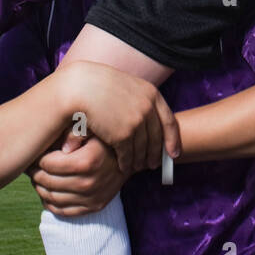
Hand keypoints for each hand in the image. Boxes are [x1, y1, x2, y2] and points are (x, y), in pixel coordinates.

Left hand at [28, 135, 127, 217]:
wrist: (130, 157)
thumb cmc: (106, 138)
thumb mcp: (92, 127)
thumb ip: (75, 131)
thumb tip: (61, 148)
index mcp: (88, 160)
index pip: (49, 164)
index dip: (38, 158)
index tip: (35, 153)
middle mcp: (90, 182)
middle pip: (48, 181)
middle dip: (35, 173)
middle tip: (30, 165)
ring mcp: (92, 197)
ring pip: (52, 198)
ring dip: (39, 188)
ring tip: (36, 177)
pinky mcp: (94, 207)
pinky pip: (64, 211)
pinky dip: (50, 203)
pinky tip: (46, 192)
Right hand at [56, 58, 179, 174]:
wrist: (80, 87)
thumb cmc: (98, 86)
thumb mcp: (126, 88)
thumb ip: (139, 101)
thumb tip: (148, 122)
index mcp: (151, 93)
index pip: (169, 121)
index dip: (172, 140)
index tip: (173, 154)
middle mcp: (148, 107)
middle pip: (156, 139)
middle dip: (155, 155)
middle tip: (153, 165)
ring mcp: (137, 122)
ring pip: (142, 150)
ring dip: (140, 162)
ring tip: (137, 168)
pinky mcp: (123, 135)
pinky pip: (127, 156)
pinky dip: (126, 164)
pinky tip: (123, 167)